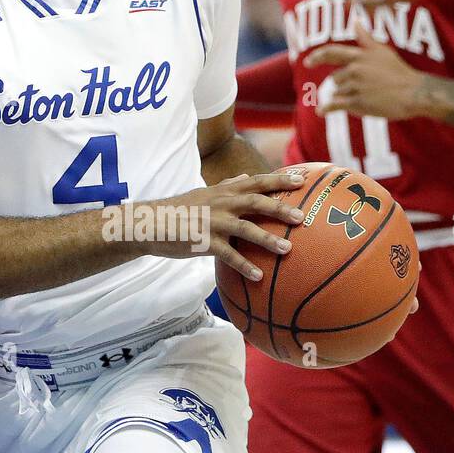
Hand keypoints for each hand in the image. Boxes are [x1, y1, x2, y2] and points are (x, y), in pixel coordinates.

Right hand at [132, 168, 307, 280]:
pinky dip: (244, 265)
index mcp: (223, 191)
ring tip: (287, 249)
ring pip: (245, 229)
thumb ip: (227, 185)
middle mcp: (220, 203)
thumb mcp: (204, 192)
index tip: (302, 179)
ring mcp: (212, 223)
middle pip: (255, 202)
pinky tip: (259, 276)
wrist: (151, 223)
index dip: (279, 179)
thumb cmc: (179, 209)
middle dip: (280, 208)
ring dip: (268, 239)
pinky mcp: (204, 242)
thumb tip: (246, 177)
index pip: (255, 181)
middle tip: (301, 217)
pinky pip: (228, 255)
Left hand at [308, 24, 425, 120]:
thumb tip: (356, 21)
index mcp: (360, 56)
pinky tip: (321, 111)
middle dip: (343, 84)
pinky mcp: (358, 102)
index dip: (316, 57)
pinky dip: (327, 108)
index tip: (306, 62)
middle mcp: (355, 69)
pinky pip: (336, 105)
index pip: (331, 52)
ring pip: (337, 92)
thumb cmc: (399, 72)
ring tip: (366, 97)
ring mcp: (356, 86)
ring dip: (345, 97)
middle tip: (364, 89)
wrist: (414, 93)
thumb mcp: (383, 51)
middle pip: (335, 78)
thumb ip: (365, 38)